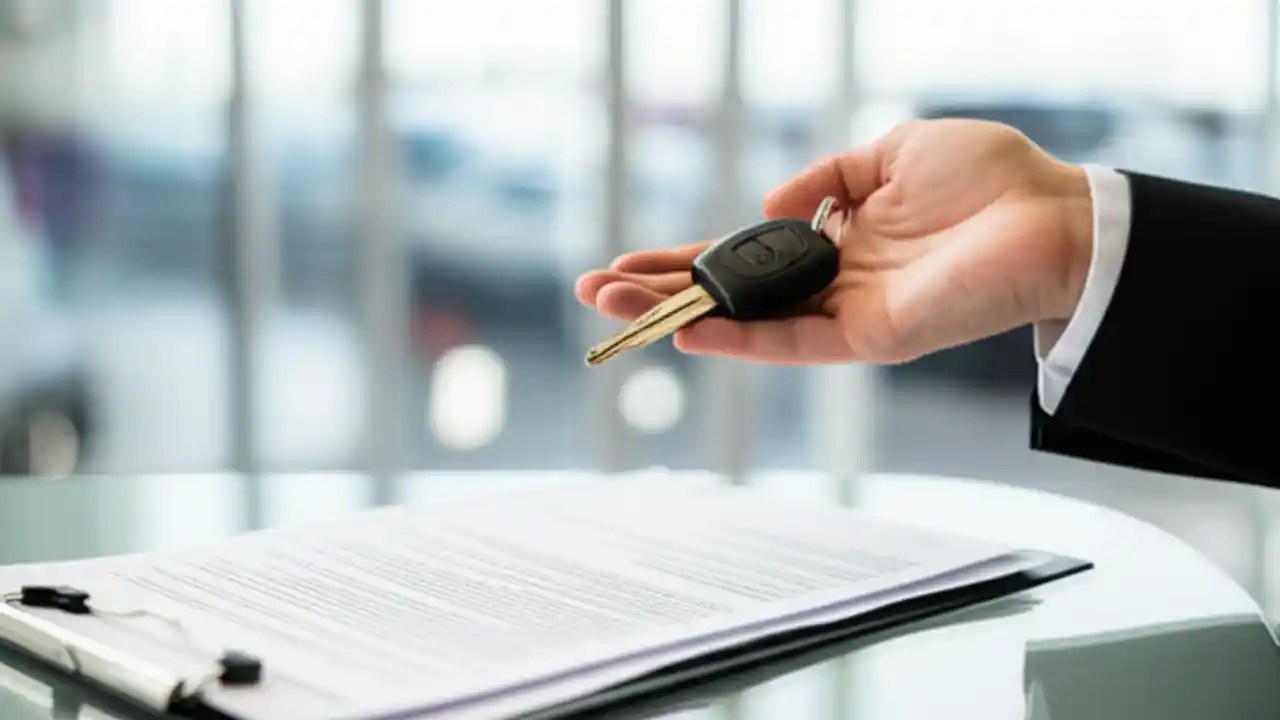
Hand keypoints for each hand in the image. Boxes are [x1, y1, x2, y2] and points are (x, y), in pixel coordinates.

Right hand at [574, 118, 1092, 363]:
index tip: (629, 264)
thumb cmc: (991, 180)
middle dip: (658, 293)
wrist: (1056, 216)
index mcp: (836, 242)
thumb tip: (772, 205)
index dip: (684, 260)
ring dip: (676, 316)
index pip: (743, 256)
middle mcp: (831, 284)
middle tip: (596, 295)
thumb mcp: (894, 151)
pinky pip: (790, 344)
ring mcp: (845, 315)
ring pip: (744, 322)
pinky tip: (684, 330)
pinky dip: (737, 341)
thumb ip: (828, 177)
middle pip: (728, 294)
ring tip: (613, 310)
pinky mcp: (869, 337)